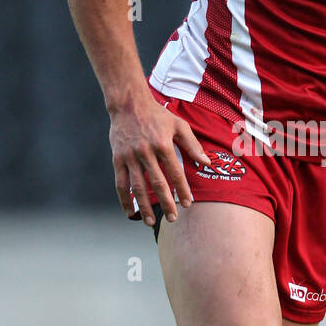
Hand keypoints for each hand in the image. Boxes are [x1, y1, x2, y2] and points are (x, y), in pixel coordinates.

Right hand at [110, 100, 210, 224]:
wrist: (128, 104)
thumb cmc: (157, 115)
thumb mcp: (179, 125)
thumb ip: (193, 145)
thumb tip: (207, 163)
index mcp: (163, 144)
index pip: (175, 172)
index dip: (182, 189)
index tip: (188, 203)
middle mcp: (146, 152)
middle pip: (157, 183)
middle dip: (166, 203)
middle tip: (173, 218)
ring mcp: (130, 156)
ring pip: (137, 187)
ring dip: (144, 206)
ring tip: (151, 221)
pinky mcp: (117, 159)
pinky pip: (121, 183)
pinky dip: (124, 200)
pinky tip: (130, 212)